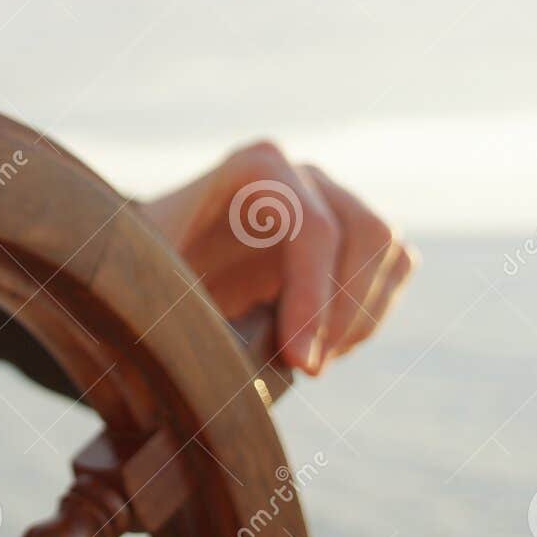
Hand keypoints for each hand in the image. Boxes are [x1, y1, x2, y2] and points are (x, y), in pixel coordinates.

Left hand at [136, 141, 415, 374]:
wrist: (150, 263)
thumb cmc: (144, 270)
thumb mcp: (148, 278)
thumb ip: (186, 299)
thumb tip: (224, 350)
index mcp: (253, 168)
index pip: (311, 226)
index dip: (314, 298)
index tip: (301, 363)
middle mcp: (300, 173)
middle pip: (366, 232)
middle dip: (343, 312)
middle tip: (305, 369)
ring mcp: (329, 196)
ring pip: (388, 251)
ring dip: (360, 317)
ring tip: (307, 362)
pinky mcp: (347, 230)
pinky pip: (393, 267)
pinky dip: (369, 314)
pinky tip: (325, 346)